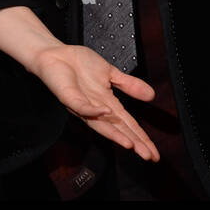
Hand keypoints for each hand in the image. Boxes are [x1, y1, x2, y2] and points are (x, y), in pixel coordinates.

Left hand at [28, 43, 159, 161]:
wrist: (56, 54)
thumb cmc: (79, 63)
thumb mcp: (111, 73)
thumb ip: (129, 85)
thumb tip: (151, 95)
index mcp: (107, 104)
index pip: (128, 125)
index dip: (141, 138)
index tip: (154, 153)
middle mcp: (96, 109)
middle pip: (118, 129)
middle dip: (134, 142)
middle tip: (148, 155)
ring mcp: (83, 105)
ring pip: (100, 125)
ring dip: (115, 135)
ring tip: (131, 145)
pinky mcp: (70, 97)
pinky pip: (82, 107)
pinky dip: (94, 111)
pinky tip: (107, 112)